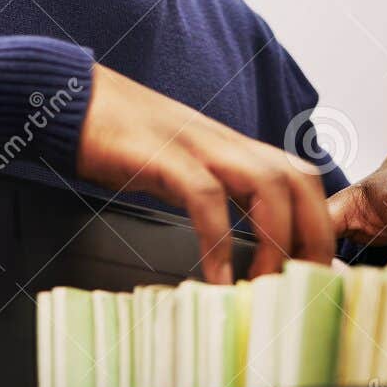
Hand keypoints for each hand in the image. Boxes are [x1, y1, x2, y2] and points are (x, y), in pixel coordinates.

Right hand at [75, 63, 334, 284]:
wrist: (68, 99)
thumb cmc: (116, 137)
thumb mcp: (177, 164)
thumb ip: (209, 192)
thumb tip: (233, 242)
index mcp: (230, 146)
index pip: (299, 178)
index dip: (318, 224)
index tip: (315, 273)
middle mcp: (223, 142)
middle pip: (298, 180)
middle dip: (313, 236)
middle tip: (305, 287)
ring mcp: (195, 145)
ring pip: (266, 186)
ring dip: (275, 241)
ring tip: (262, 288)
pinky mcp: (163, 156)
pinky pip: (205, 198)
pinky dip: (217, 242)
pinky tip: (214, 279)